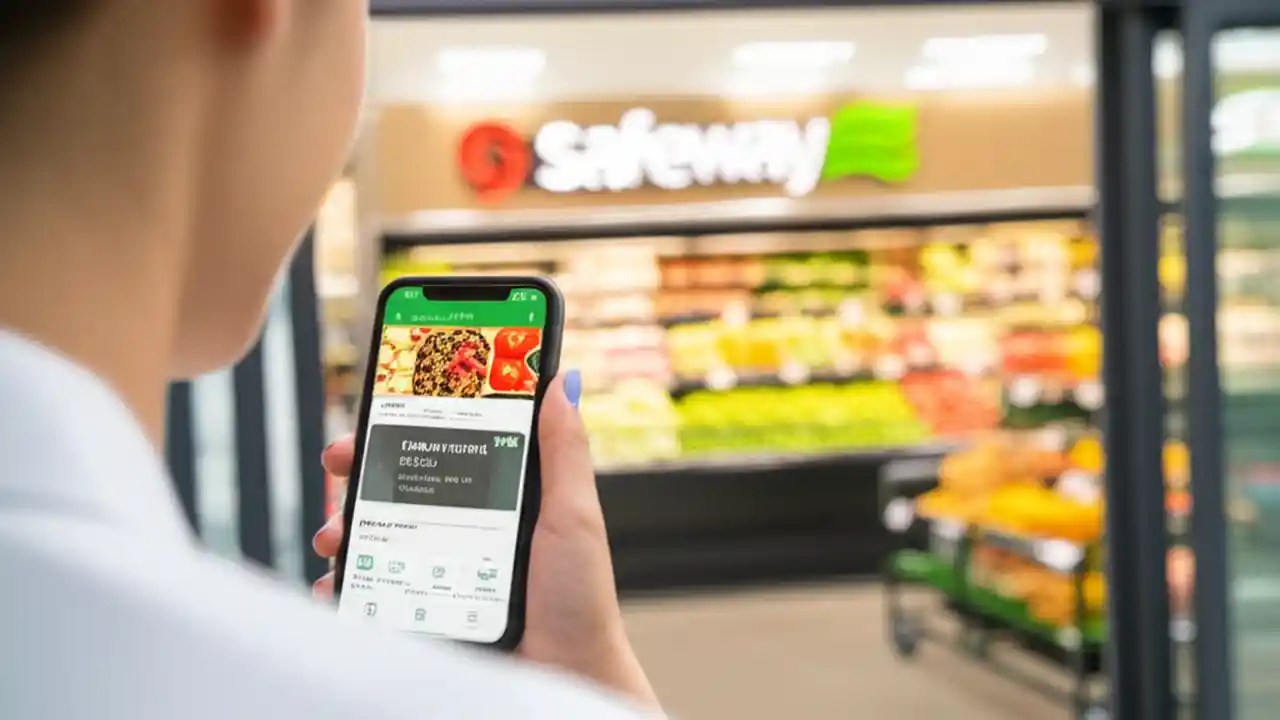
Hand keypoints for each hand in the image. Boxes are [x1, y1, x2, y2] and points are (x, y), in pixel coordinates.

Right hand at [312, 373, 659, 711]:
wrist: (562, 675)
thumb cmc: (579, 601)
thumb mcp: (574, 515)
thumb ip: (564, 451)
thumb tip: (562, 381)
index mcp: (501, 498)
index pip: (449, 444)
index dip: (411, 423)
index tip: (379, 407)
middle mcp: (466, 528)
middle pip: (402, 485)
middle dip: (362, 471)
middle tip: (341, 465)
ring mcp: (440, 569)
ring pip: (378, 535)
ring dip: (344, 527)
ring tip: (336, 535)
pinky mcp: (422, 608)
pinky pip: (372, 589)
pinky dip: (345, 584)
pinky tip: (337, 584)